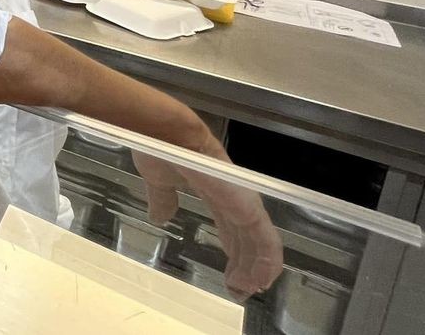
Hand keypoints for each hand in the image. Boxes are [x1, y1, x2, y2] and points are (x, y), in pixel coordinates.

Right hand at [132, 140, 283, 299]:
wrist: (162, 132)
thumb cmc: (159, 149)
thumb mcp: (159, 181)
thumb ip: (163, 199)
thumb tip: (161, 219)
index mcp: (215, 191)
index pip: (231, 228)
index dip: (233, 252)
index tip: (229, 276)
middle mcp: (233, 198)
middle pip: (246, 238)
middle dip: (245, 264)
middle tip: (239, 290)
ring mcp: (242, 201)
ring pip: (259, 242)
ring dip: (256, 268)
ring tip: (247, 291)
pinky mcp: (246, 205)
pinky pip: (264, 239)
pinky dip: (266, 261)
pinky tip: (261, 279)